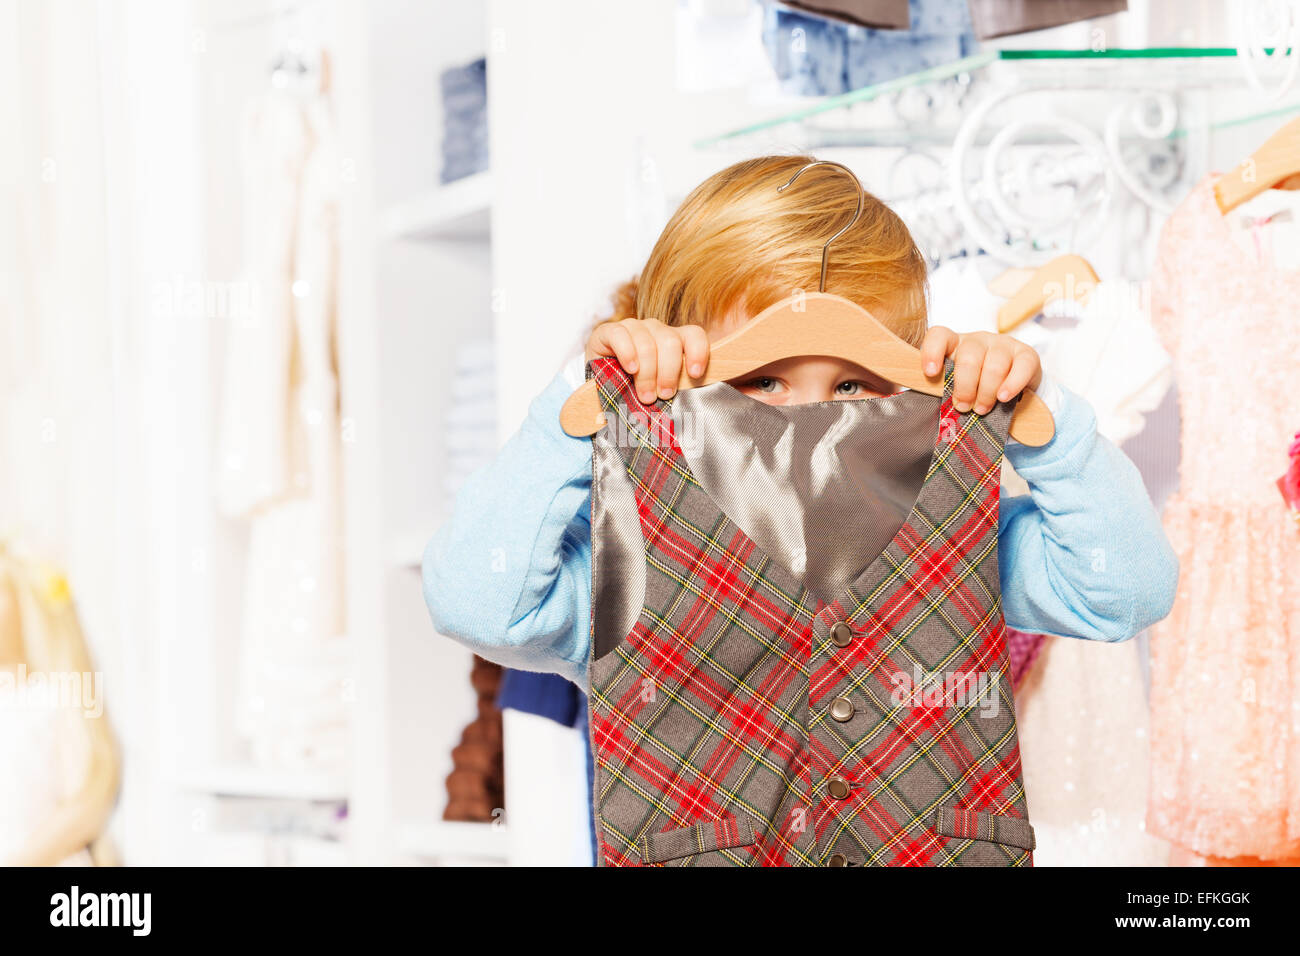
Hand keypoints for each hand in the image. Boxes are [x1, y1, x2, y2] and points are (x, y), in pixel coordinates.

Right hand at [585, 318, 709, 404]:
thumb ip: (679, 386)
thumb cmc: (637, 390)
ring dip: (647, 373)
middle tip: (664, 395)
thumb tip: (696, 395)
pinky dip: (627, 353)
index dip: (698, 352)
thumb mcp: (661, 388)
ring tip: (646, 396)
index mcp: (674, 339)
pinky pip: (621, 335)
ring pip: (647, 343)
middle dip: (668, 372)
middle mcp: (655, 329)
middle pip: (670, 342)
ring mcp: (632, 327)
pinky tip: (630, 369)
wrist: (602, 388)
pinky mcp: (608, 331)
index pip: (694, 334)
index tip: (695, 374)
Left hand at [919, 327, 1042, 414]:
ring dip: (986, 392)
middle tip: (963, 407)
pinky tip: (1004, 397)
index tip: (930, 373)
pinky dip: (1012, 385)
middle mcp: (978, 340)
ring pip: (994, 365)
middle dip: (965, 387)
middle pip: (969, 357)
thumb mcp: (957, 387)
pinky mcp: (1027, 354)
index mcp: (955, 344)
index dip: (932, 352)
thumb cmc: (976, 387)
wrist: (1012, 386)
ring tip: (982, 409)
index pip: (940, 336)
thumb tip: (934, 411)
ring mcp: (1003, 344)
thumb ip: (945, 391)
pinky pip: (1021, 367)